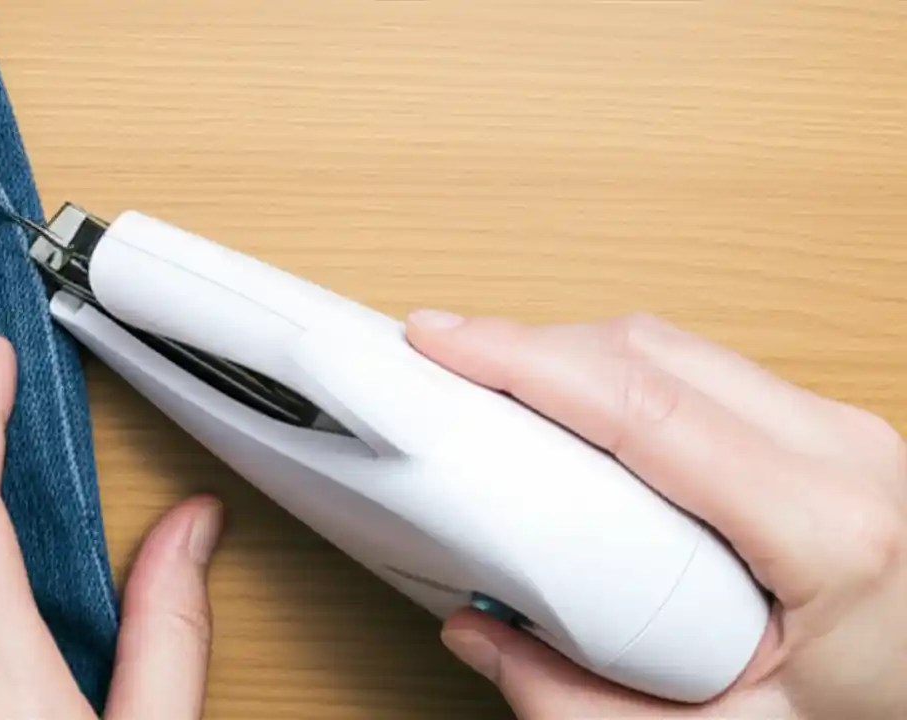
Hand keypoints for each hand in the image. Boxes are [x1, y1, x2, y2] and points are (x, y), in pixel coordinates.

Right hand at [406, 311, 906, 719]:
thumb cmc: (881, 717)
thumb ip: (582, 704)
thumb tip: (476, 632)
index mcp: (830, 530)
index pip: (647, 409)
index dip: (530, 360)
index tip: (445, 341)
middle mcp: (843, 456)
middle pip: (654, 352)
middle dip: (533, 342)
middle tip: (441, 353)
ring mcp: (840, 432)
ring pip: (679, 346)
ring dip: (574, 351)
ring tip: (489, 372)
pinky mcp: (826, 432)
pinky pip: (704, 370)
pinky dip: (619, 371)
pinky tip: (569, 397)